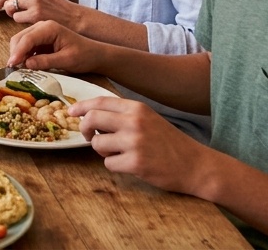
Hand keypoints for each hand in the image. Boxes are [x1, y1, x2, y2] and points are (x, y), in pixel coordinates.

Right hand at [6, 20, 101, 74]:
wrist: (95, 54)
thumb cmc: (84, 55)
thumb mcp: (66, 61)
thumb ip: (45, 61)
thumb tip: (26, 64)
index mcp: (49, 28)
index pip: (27, 38)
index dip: (17, 52)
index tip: (11, 65)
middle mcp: (42, 26)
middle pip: (20, 38)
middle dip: (15, 53)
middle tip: (13, 69)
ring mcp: (40, 32)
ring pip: (21, 41)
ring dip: (18, 54)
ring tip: (19, 69)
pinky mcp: (40, 39)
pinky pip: (27, 46)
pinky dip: (24, 55)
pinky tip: (26, 65)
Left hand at [72, 95, 206, 193]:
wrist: (196, 165)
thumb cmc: (169, 142)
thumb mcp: (148, 119)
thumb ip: (122, 115)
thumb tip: (90, 115)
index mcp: (137, 108)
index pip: (100, 101)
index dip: (81, 107)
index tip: (71, 112)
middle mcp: (135, 122)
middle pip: (92, 119)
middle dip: (85, 129)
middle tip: (90, 136)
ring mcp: (135, 142)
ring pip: (97, 143)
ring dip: (102, 150)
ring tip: (119, 153)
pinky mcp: (136, 163)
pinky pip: (108, 163)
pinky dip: (115, 165)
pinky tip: (130, 164)